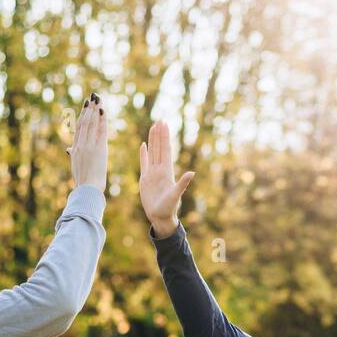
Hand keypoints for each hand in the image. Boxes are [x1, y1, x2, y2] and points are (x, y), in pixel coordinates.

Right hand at [67, 92, 108, 192]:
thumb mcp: (75, 166)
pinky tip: (103, 110)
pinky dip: (102, 120)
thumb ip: (73, 155)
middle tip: (92, 96)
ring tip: (98, 99)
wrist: (87, 189)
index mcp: (75, 148)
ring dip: (95, 110)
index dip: (83, 115)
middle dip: (89, 108)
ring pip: (91, 124)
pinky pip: (100, 131)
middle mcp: (81, 145)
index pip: (79, 128)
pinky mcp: (98, 149)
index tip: (86, 106)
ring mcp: (89, 146)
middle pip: (84, 122)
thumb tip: (68, 150)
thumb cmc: (83, 181)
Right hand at [139, 119, 194, 236]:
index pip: (165, 150)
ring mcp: (152, 173)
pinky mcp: (145, 179)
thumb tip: (192, 173)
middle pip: (159, 148)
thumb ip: (183, 183)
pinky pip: (144, 162)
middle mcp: (160, 170)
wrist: (159, 217)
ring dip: (153, 140)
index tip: (164, 124)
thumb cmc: (168, 208)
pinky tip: (144, 145)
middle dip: (160, 134)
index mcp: (166, 171)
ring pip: (152, 152)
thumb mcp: (176, 196)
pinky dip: (144, 153)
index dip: (164, 137)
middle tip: (161, 119)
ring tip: (153, 127)